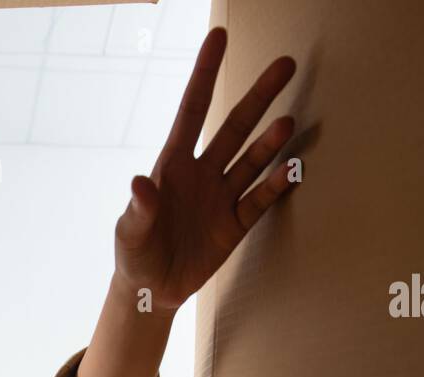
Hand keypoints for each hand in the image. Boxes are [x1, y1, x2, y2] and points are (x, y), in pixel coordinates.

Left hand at [115, 26, 297, 311]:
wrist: (151, 291)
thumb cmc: (134, 256)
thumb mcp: (130, 233)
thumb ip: (140, 209)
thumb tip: (141, 184)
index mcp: (172, 166)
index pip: (192, 110)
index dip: (205, 74)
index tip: (219, 37)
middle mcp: (201, 173)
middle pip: (234, 127)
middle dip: (258, 96)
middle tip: (286, 65)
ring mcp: (221, 197)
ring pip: (251, 160)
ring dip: (270, 142)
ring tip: (288, 121)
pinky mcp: (235, 224)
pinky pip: (260, 200)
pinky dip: (276, 186)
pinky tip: (293, 169)